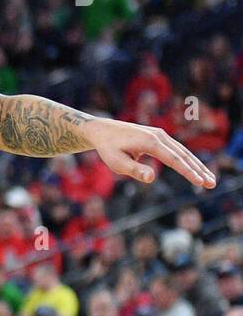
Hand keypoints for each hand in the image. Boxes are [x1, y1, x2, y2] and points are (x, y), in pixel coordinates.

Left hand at [82, 118, 214, 188]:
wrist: (102, 130)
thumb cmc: (108, 149)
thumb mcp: (116, 162)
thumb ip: (134, 170)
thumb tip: (151, 178)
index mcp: (150, 142)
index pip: (174, 159)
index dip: (188, 172)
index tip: (200, 183)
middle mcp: (159, 136)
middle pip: (184, 154)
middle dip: (199, 170)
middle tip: (212, 184)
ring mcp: (160, 134)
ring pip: (183, 151)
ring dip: (197, 165)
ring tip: (209, 179)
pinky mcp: (159, 136)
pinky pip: (177, 149)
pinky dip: (188, 160)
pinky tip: (196, 170)